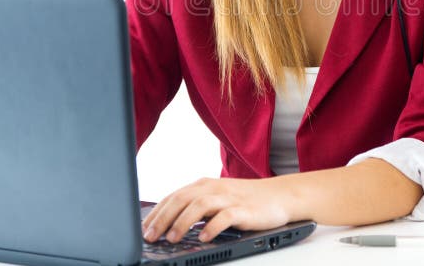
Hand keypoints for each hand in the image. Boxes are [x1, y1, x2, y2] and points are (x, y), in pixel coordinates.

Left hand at [141, 176, 293, 243]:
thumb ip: (196, 208)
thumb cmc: (246, 200)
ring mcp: (229, 198)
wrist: (280, 196)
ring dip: (183, 222)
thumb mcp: (217, 200)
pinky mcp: (244, 209)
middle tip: (151, 237)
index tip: (143, 229)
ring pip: (200, 205)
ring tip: (173, 238)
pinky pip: (225, 217)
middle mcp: (214, 188)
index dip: (156, 213)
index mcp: (204, 186)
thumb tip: (168, 225)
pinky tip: (204, 238)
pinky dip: (212, 227)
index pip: (173, 197)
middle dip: (163, 219)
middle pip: (182, 199)